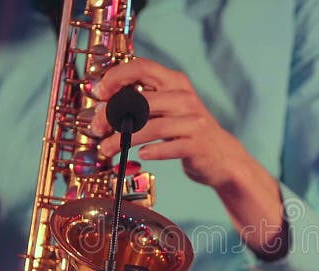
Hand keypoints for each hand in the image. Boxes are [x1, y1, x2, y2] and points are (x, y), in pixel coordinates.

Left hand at [91, 58, 256, 189]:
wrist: (221, 156)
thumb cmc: (186, 131)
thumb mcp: (167, 108)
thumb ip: (142, 101)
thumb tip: (103, 106)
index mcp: (175, 82)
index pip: (142, 66)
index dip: (116, 76)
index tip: (99, 93)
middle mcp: (185, 98)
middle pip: (141, 100)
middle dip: (112, 115)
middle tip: (96, 128)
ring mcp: (193, 121)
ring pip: (151, 127)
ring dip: (123, 139)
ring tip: (107, 149)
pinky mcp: (197, 145)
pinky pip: (168, 148)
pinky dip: (151, 151)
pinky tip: (141, 154)